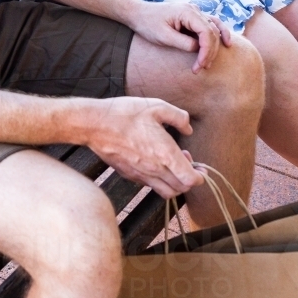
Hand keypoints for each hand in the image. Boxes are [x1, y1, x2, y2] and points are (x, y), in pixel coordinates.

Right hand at [86, 97, 204, 197]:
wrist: (96, 124)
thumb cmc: (126, 113)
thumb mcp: (156, 106)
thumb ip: (178, 117)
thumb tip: (188, 129)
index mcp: (165, 154)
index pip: (190, 179)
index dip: (200, 177)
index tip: (201, 169)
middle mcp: (154, 169)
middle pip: (180, 189)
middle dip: (189, 179)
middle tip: (188, 162)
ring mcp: (140, 174)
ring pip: (165, 191)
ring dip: (174, 182)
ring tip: (172, 164)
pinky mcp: (129, 175)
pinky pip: (150, 185)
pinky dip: (159, 180)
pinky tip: (155, 162)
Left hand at [134, 1, 231, 73]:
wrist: (138, 14)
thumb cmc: (148, 24)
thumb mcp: (164, 36)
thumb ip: (183, 43)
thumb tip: (198, 49)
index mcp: (187, 12)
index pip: (206, 32)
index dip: (206, 51)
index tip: (199, 65)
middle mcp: (194, 10)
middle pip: (212, 32)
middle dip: (209, 52)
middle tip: (200, 68)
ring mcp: (195, 12)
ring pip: (215, 28)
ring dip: (215, 46)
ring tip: (209, 63)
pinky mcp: (193, 17)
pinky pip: (211, 25)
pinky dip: (219, 35)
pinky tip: (226, 44)